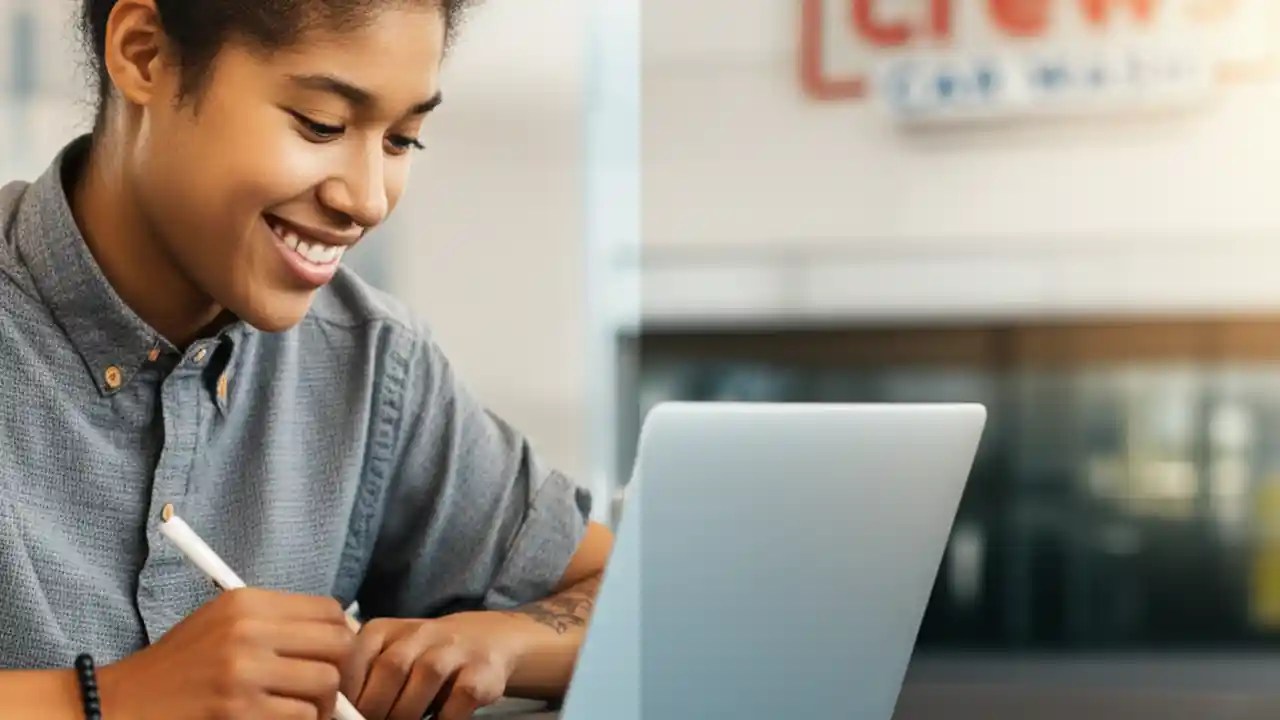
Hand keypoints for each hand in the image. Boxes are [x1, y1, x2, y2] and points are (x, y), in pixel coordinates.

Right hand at [97, 588, 355, 718]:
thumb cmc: (179, 668)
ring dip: (320, 706)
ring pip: (325, 687)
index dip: (340, 634)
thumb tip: (343, 634)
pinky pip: (302, 719)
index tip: (332, 655)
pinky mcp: (239, 715)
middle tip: (325, 690)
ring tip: (299, 710)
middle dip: (340, 671)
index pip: (329, 610)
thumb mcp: (222, 624)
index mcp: (245, 604)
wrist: (120, 706)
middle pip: (338, 645)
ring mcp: (244, 676)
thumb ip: (277, 623)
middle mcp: (247, 634)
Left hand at [341, 613, 528, 719]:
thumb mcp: (390, 651)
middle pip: (392, 666)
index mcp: (387, 629)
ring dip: (407, 712)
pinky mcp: (482, 671)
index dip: (348, 691)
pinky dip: (442, 719)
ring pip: (426, 675)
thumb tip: (335, 709)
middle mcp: (421, 632)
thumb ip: (364, 672)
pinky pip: (460, 698)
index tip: (344, 713)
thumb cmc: (425, 655)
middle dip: (376, 706)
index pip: (357, 655)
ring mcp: (455, 649)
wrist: (488, 638)